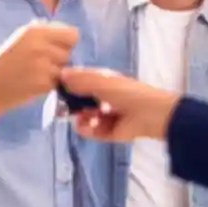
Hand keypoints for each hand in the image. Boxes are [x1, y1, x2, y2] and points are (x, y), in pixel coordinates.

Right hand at [0, 20, 77, 110]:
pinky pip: (57, 82)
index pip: (72, 34)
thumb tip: (66, 31)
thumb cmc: (4, 62)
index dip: (67, 42)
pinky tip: (33, 84)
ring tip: (36, 74)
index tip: (57, 48)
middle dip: (60, 59)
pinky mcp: (43, 84)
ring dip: (56, 73)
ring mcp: (43, 65)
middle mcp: (41, 46)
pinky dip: (49, 85)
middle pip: (69, 52)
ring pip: (66, 68)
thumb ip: (43, 32)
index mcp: (36, 31)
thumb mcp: (20, 38)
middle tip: (41, 64)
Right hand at [59, 67, 180, 141]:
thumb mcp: (101, 81)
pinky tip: (91, 125)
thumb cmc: (126, 93)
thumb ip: (80, 79)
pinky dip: (89, 129)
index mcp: (104, 82)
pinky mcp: (108, 132)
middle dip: (72, 103)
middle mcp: (103, 98)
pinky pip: (91, 131)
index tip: (58, 87)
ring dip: (81, 117)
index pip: (81, 81)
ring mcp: (105, 115)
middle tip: (65, 106)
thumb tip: (61, 74)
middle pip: (80, 101)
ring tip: (85, 116)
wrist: (149, 115)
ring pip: (84, 117)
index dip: (70, 84)